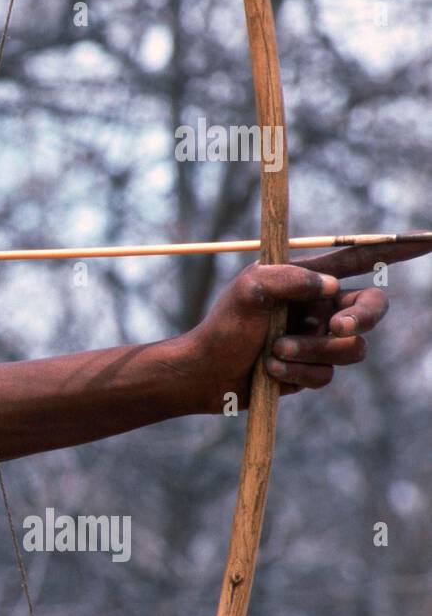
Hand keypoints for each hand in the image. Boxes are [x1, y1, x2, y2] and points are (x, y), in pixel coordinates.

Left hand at [178, 236, 431, 411]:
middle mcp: (319, 308)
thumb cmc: (223, 326)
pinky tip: (270, 370)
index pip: (359, 260)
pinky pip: (327, 374)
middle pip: (372, 308)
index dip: (395, 251)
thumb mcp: (249, 290)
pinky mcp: (312, 370)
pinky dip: (298, 372)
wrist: (205, 372)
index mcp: (307, 280)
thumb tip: (330, 287)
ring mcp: (319, 340)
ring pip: (351, 346)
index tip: (428, 242)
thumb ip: (290, 279)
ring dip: (311, 350)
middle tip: (337, 324)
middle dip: (362, 316)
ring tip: (273, 351)